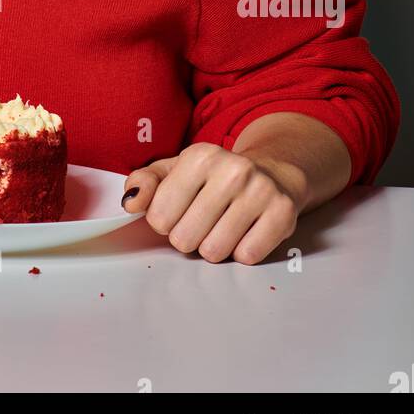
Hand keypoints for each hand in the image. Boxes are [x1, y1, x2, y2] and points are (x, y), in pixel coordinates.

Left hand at [121, 142, 303, 264]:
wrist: (272, 174)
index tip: (178, 211)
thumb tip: (130, 203)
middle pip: (185, 238)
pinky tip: (244, 232)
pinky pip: (246, 256)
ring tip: (222, 227)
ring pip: (214, 251)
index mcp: (199, 156)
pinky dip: (241, 251)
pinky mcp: (282, 214)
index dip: (164, 222)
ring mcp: (260, 191)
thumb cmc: (213, 178)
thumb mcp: (175, 170)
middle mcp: (232, 169)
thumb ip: (145, 183)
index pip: (159, 216)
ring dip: (213, 247)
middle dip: (188, 237)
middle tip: (201, 222)